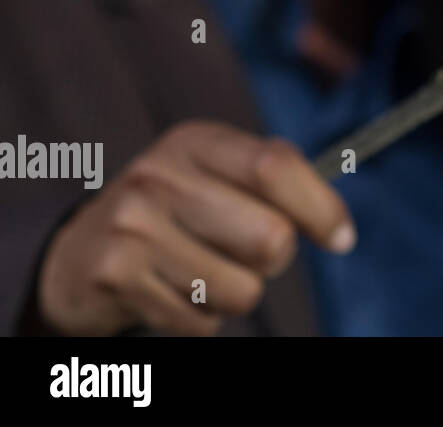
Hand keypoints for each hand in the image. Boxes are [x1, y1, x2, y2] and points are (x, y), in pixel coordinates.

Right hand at [36, 120, 354, 335]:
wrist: (78, 255)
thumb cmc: (175, 214)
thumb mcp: (215, 176)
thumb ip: (275, 181)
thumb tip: (339, 227)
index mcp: (196, 142)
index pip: (275, 167)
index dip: (320, 208)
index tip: (342, 239)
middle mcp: (159, 176)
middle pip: (269, 236)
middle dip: (275, 260)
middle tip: (248, 255)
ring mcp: (132, 225)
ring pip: (242, 289)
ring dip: (236, 295)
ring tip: (203, 273)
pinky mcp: (115, 275)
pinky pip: (202, 322)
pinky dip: (201, 319)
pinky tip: (171, 292)